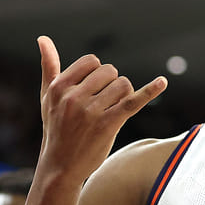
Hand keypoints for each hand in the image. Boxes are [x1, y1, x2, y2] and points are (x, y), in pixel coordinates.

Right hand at [37, 35, 166, 184]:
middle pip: (109, 71)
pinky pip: (132, 102)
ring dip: (123, 96)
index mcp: (59, 87)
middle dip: (111, 85)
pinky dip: (149, 91)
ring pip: (123, 85)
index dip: (97, 74)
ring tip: (112, 111)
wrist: (60, 167)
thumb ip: (48, 66)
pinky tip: (162, 82)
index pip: (91, 62)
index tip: (94, 90)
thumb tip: (43, 38)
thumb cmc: (55, 129)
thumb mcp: (47, 97)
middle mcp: (74, 97)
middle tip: (104, 104)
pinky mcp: (108, 125)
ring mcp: (91, 111)